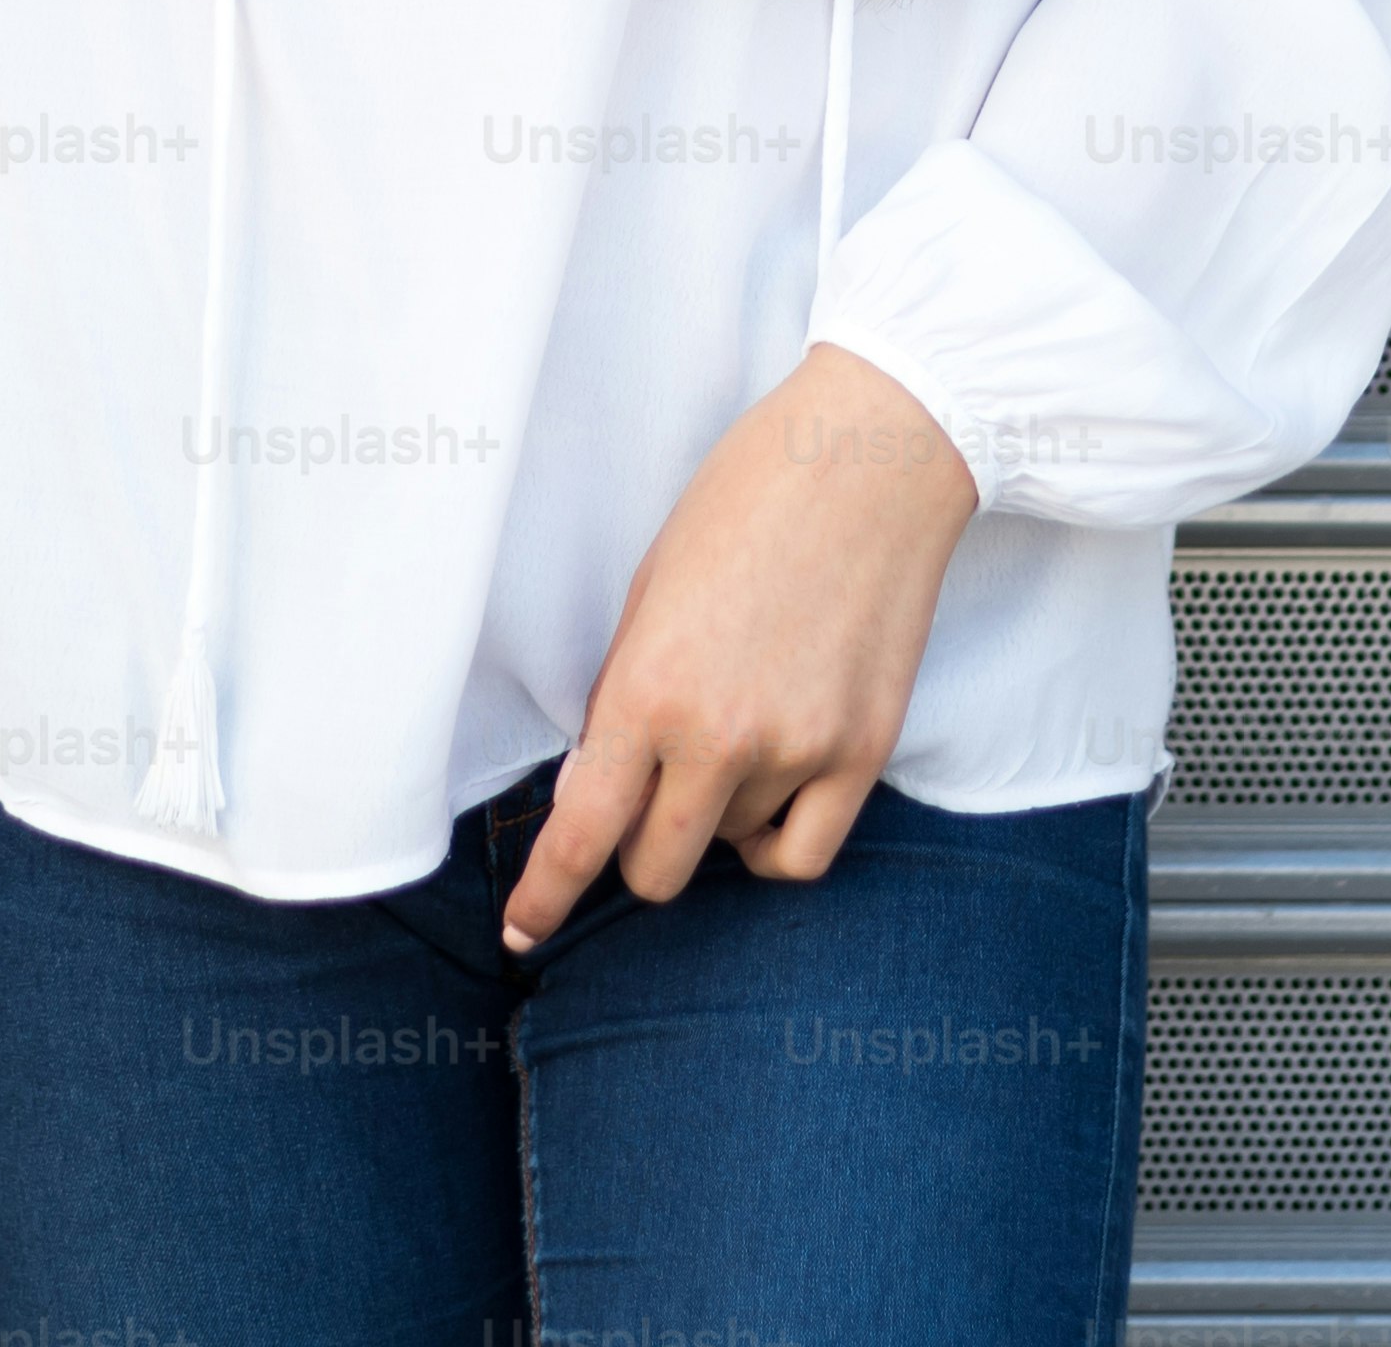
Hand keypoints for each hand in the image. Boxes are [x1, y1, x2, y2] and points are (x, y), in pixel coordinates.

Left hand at [498, 339, 980, 947]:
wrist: (869, 460)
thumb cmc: (744, 504)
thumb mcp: (647, 595)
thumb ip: (622, 703)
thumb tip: (600, 792)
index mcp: (648, 689)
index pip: (582, 835)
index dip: (543, 897)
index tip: (522, 930)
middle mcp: (721, 737)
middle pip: (654, 869)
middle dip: (633, 847)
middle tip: (644, 797)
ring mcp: (800, 751)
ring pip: (729, 848)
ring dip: (714, 815)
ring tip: (735, 725)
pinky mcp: (865, 752)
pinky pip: (802, 855)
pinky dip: (774, 842)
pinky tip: (768, 799)